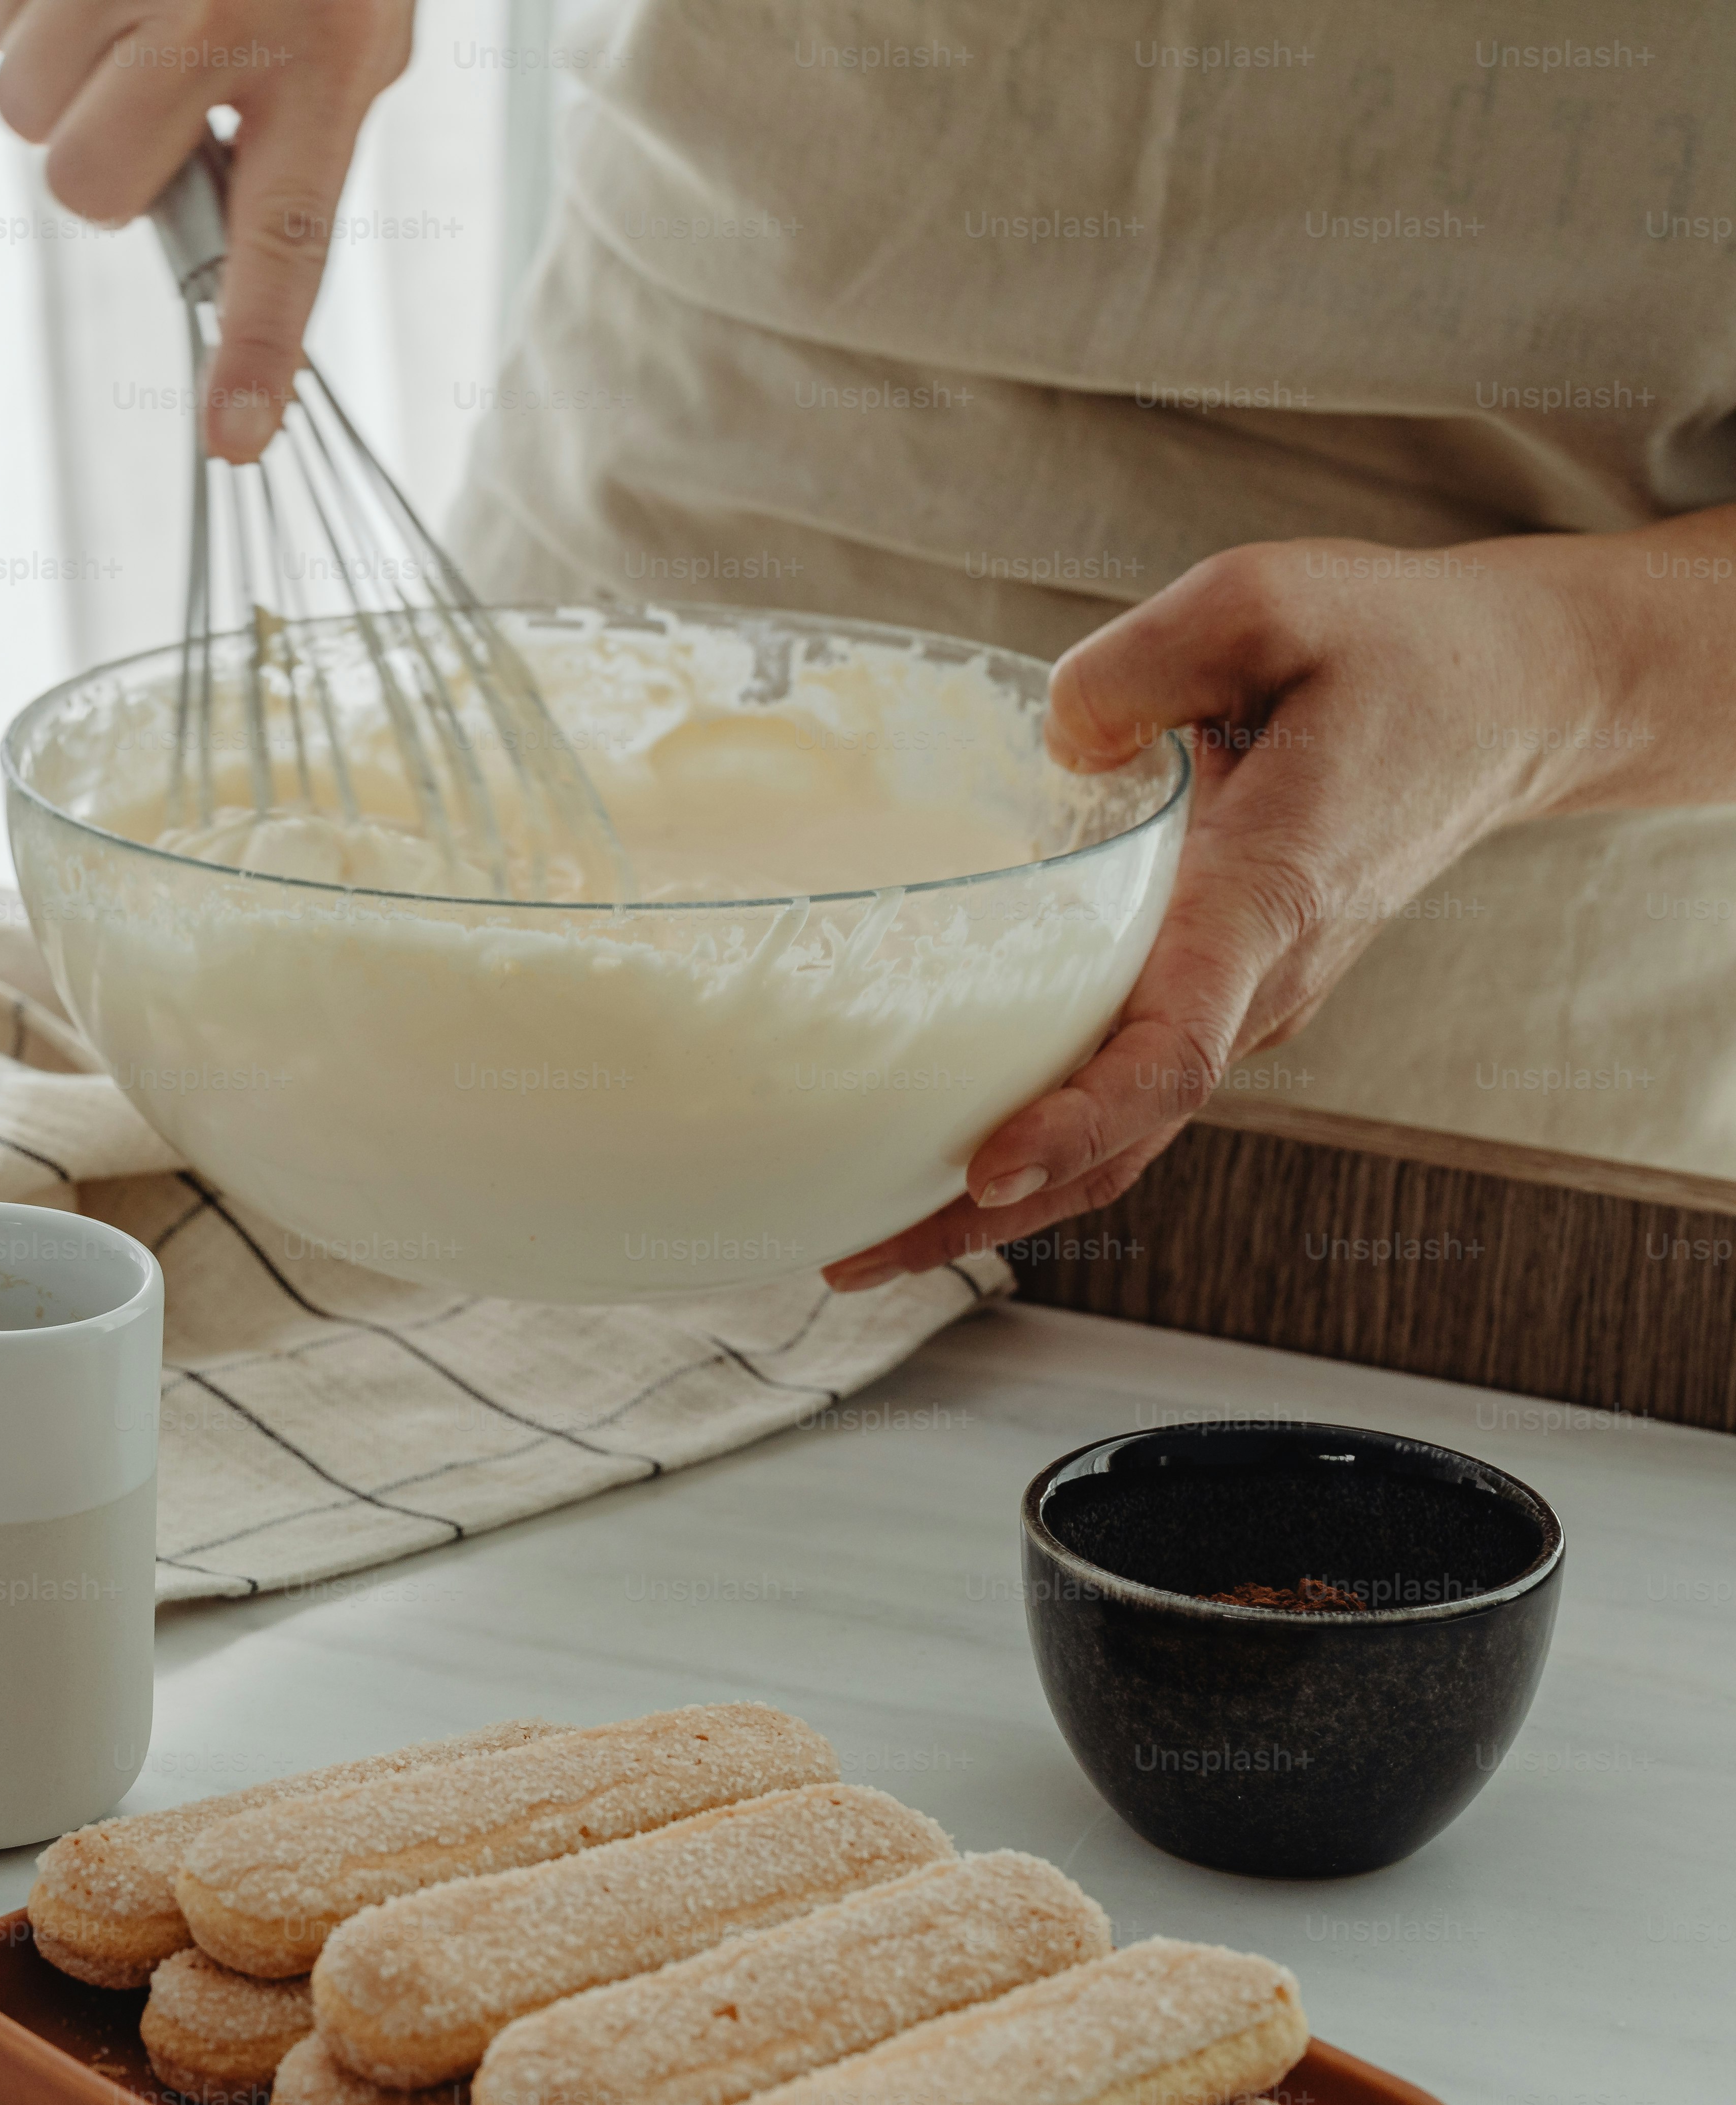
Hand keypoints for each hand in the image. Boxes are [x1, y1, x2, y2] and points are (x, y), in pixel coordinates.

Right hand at [0, 0, 412, 460]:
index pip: (283, 243)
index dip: (255, 350)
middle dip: (99, 156)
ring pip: (20, 102)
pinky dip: (20, 4)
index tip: (232, 437)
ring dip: (56, 71)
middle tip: (146, 95)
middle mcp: (226, 21)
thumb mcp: (348, 36)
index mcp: (322, 64)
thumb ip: (281, 143)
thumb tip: (195, 234)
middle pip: (86, 183)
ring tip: (120, 6)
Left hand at [823, 505, 1735, 1290]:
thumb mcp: (1268, 600)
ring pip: (1119, 1132)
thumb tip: (1058, 734)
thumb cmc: (1391, 648)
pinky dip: (1039, 1135)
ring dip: (995, 1196)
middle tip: (850, 1256)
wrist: (1501, 695)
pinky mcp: (1224, 984)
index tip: (984, 1171)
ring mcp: (1244, 996)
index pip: (1171, 1052)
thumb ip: (1145, 660)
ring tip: (859, 1241)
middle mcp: (1258, 978)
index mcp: (1268, 898)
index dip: (1075, 1121)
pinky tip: (935, 1153)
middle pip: (1121, 1134)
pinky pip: (1125, 1084)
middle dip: (985, 1208)